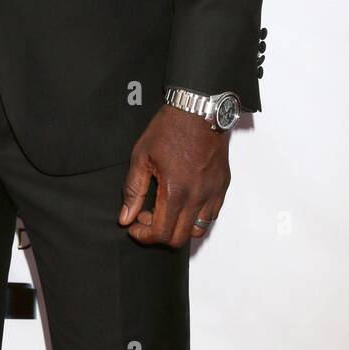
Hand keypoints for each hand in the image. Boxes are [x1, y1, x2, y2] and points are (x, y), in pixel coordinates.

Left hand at [117, 104, 230, 247]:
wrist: (199, 110)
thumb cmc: (170, 128)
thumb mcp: (142, 156)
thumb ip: (133, 190)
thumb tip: (126, 217)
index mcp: (175, 191)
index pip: (161, 233)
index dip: (144, 236)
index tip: (134, 227)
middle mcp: (198, 197)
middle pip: (179, 239)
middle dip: (158, 234)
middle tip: (147, 216)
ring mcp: (213, 194)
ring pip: (198, 231)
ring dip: (179, 228)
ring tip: (166, 210)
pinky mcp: (222, 187)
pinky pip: (211, 215)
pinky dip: (196, 218)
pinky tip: (183, 201)